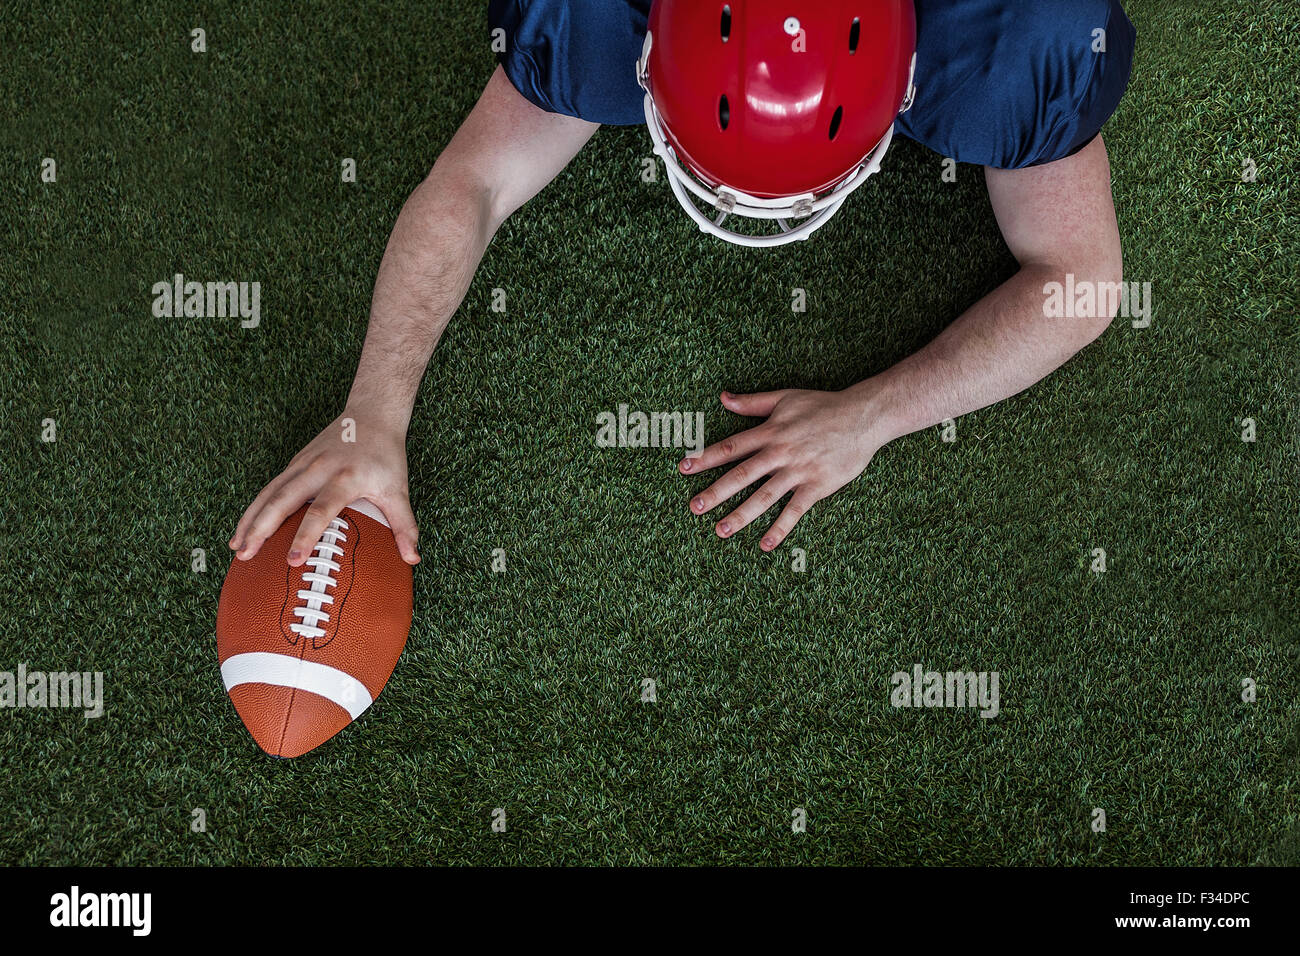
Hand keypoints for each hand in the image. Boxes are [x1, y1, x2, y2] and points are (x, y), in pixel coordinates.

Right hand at [229, 412, 419, 565]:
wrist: (372, 415)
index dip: (305, 535)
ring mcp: (302, 464)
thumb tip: (412, 559)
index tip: (293, 560)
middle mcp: (318, 469)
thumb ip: (404, 526)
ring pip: (269, 493)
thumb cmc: (386, 455)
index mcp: (345, 478)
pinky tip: (244, 529)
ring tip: (236, 548)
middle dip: (262, 529)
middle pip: (282, 501)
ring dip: (250, 520)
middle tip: (247, 557)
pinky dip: (254, 508)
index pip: (321, 510)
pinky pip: (269, 487)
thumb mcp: (399, 490)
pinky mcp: (294, 463)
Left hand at [679, 388, 882, 550]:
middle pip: (742, 474)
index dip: (706, 457)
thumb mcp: (785, 397)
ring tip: (721, 530)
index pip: (731, 447)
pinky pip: (795, 510)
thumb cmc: (823, 405)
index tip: (684, 468)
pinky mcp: (817, 485)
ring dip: (742, 515)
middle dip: (716, 491)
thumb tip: (723, 398)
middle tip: (694, 507)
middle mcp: (780, 452)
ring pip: (765, 496)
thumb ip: (752, 402)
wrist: (864, 416)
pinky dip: (780, 528)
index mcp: (770, 431)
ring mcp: (799, 471)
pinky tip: (765, 544)